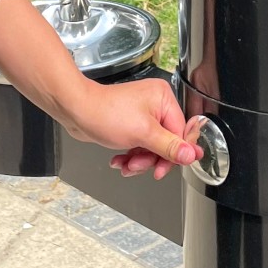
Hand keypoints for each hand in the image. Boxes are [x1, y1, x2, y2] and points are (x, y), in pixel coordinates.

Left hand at [64, 77, 198, 179]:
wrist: (76, 111)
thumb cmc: (104, 112)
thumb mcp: (143, 133)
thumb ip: (169, 146)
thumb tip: (191, 154)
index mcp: (164, 99)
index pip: (180, 133)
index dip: (172, 154)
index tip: (163, 169)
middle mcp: (156, 104)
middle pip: (166, 142)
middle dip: (151, 158)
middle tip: (138, 165)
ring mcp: (143, 114)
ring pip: (152, 147)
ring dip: (139, 160)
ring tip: (126, 164)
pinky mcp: (132, 123)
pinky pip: (140, 145)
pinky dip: (131, 155)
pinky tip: (120, 160)